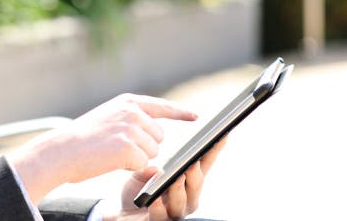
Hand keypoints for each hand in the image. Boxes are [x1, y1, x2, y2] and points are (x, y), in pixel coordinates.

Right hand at [9, 93, 196, 203]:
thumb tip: (156, 140)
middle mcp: (133, 112)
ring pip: (152, 152)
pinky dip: (130, 168)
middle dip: (145, 146)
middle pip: (159, 136)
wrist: (62, 150)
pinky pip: (143, 164)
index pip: (161, 106)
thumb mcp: (108, 118)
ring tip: (112, 153)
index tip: (195, 116)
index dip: (180, 112)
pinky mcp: (130, 148)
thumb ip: (132, 122)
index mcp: (128, 102)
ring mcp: (132, 129)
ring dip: (137, 158)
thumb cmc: (82, 139)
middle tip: (118, 148)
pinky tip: (112, 161)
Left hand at [108, 136, 227, 220]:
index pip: (204, 163)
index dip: (214, 150)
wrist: (124, 212)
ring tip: (177, 176)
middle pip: (196, 185)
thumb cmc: (141, 189)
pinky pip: (161, 215)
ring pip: (182, 202)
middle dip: (195, 174)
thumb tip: (157, 170)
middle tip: (192, 162)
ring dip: (179, 189)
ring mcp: (175, 211)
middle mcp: (186, 197)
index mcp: (188, 180)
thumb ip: (150, 170)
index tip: (222, 134)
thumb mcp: (145, 174)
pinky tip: (155, 198)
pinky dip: (159, 207)